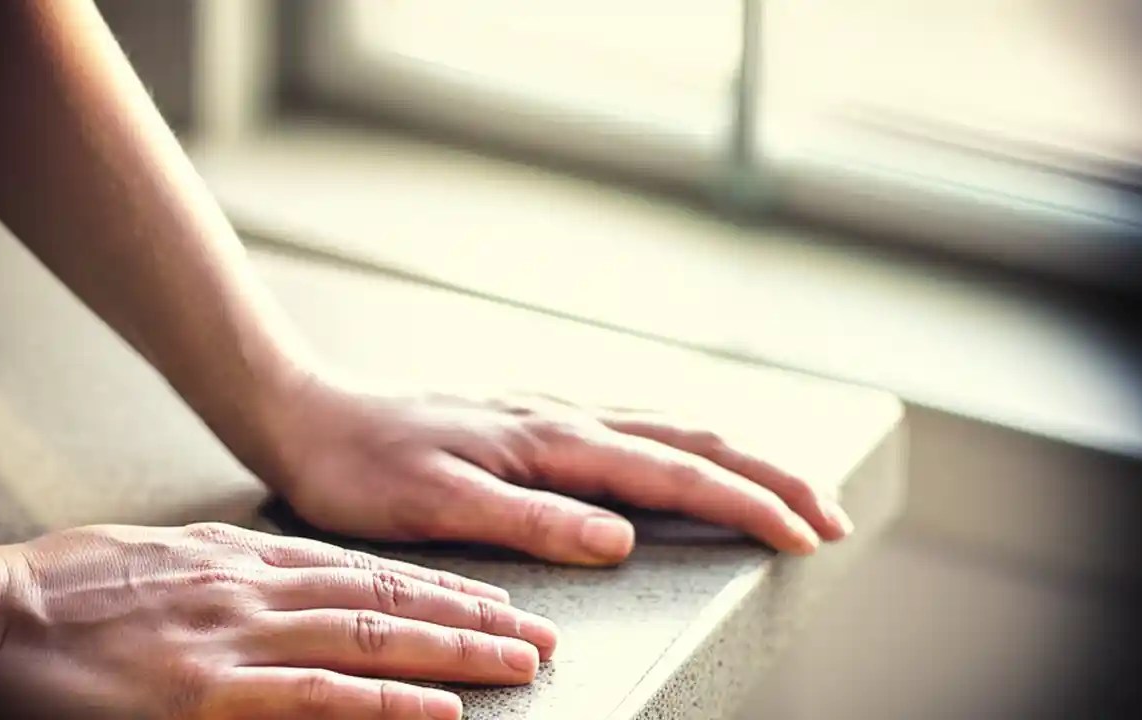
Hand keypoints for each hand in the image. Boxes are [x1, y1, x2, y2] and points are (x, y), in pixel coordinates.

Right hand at [0, 522, 555, 718]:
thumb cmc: (60, 591)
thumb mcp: (157, 553)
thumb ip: (223, 564)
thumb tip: (273, 572)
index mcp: (242, 557)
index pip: (365, 570)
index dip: (436, 588)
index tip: (489, 599)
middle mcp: (256, 590)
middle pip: (390, 600)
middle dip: (472, 617)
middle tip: (538, 632)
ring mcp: (238, 640)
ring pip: (375, 641)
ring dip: (457, 654)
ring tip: (521, 663)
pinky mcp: (210, 695)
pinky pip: (318, 700)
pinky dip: (386, 708)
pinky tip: (438, 715)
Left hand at [272, 381, 853, 566]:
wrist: (308, 415)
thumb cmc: (361, 465)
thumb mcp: (436, 501)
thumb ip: (531, 518)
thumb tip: (623, 537)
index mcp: (552, 442)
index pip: (674, 478)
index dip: (749, 507)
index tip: (809, 535)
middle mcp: (563, 420)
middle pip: (691, 445)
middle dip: (769, 480)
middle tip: (833, 516)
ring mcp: (550, 416)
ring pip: (667, 432)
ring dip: (735, 462)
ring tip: (785, 489)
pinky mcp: (532, 423)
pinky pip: (631, 430)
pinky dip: (683, 449)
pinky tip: (683, 458)